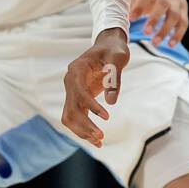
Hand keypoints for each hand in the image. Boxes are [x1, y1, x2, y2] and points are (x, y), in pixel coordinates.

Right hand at [61, 28, 129, 145]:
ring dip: (82, 131)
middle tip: (101, 137)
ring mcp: (72, 90)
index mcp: (76, 69)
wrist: (109, 45)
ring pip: (70, 116)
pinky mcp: (78, 98)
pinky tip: (97, 140)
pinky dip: (84, 129)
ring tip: (99, 142)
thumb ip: (114, 78)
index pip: (79, 92)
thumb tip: (111, 102)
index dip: (91, 106)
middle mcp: (70, 81)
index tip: (107, 116)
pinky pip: (77, 116)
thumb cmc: (114, 49)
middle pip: (71, 108)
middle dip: (84, 124)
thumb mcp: (118, 58)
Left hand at [128, 0, 187, 46]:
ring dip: (166, 30)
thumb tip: (116, 22)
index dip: (139, 6)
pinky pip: (183, 22)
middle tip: (145, 33)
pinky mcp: (184, 8)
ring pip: (175, 14)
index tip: (131, 19)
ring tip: (155, 43)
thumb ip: (128, 3)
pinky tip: (170, 45)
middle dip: (155, 19)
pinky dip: (178, 34)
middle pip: (163, 3)